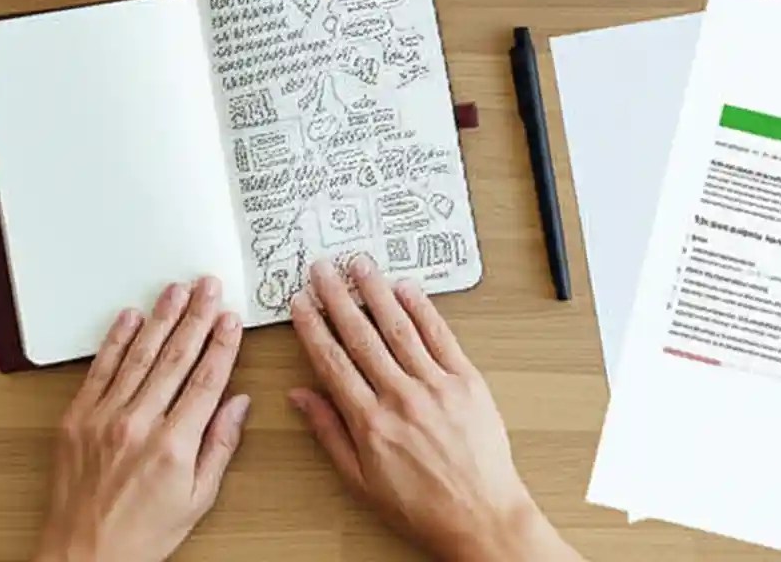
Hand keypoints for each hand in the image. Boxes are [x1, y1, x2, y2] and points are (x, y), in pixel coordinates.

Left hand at [35, 277, 249, 561]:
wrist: (83, 556)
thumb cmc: (143, 534)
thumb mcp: (199, 497)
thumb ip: (221, 445)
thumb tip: (238, 403)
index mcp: (175, 444)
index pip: (207, 379)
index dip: (222, 344)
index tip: (231, 319)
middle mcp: (138, 424)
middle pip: (175, 358)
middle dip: (196, 317)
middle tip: (209, 287)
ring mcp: (103, 418)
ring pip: (139, 356)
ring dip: (160, 318)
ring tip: (176, 290)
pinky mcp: (76, 419)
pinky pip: (99, 371)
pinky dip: (115, 341)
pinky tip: (130, 317)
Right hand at [288, 258, 584, 561]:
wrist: (480, 514)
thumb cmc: (421, 505)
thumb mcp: (360, 479)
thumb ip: (329, 432)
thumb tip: (300, 396)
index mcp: (370, 422)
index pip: (332, 361)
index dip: (313, 328)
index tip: (300, 303)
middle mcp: (401, 397)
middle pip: (361, 336)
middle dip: (337, 298)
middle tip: (322, 269)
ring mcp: (437, 386)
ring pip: (399, 328)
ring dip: (376, 292)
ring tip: (359, 265)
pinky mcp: (467, 381)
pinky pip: (441, 337)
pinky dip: (422, 309)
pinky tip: (406, 289)